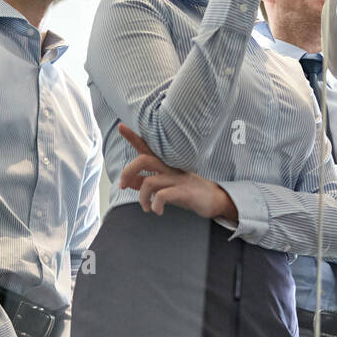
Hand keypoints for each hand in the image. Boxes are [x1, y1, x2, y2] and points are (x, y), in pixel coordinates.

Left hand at [117, 123, 237, 222]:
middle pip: (143, 160)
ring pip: (149, 181)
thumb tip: (128, 182)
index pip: (147, 147)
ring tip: (146, 207)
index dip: (133, 137)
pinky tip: (158, 210)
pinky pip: (162, 196)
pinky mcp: (184, 192)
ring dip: (142, 197)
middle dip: (128, 172)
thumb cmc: (188, 192)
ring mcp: (177, 179)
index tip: (121, 126)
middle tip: (123, 186)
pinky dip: (155, 205)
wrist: (215, 199)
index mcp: (165, 164)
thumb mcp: (165, 185)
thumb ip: (146, 183)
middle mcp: (170, 168)